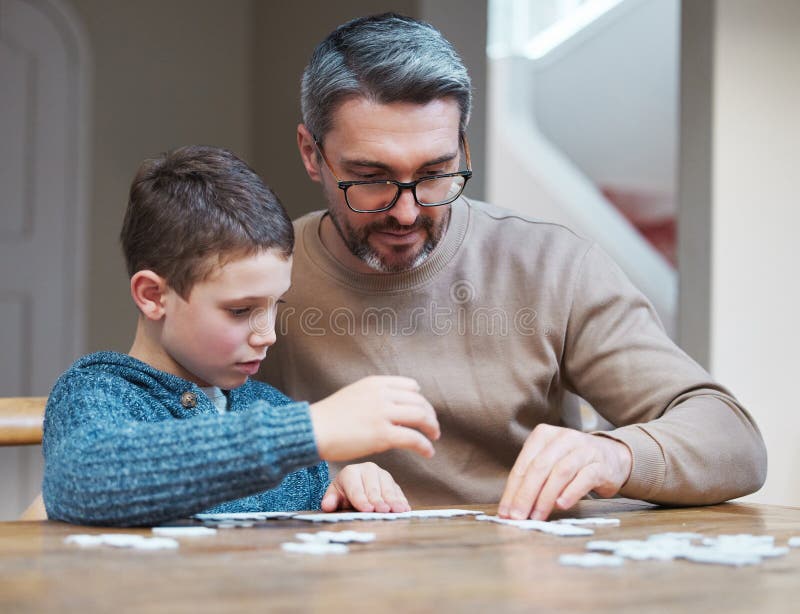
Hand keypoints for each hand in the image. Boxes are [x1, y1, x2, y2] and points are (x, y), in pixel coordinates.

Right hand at [310, 376, 439, 461]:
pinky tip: (428, 452)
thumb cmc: (329, 417)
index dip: (420, 399)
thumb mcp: (354, 395)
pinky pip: (413, 439)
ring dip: (431, 428)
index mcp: (375, 383)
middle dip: (430, 415)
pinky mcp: (382, 435)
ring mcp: (383, 414)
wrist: (313, 430)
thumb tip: (389, 405)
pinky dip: (425, 446)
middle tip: (433, 427)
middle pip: (419, 401)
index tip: (422, 409)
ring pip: (421, 417)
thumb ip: (373, 396)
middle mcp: (382, 394)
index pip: (410, 386)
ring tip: (433, 438)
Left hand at [321, 462, 410, 512]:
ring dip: (393, 500)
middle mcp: (367, 469)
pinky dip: (401, 499)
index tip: (367, 509)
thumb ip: (330, 500)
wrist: (353, 486)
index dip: (361, 500)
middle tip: (383, 511)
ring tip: (397, 510)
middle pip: (374, 488)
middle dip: (378, 500)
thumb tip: (328, 505)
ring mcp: (382, 474)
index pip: (356, 488)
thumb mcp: (334, 495)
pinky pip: (397, 490)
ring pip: (388, 487)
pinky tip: (405, 508)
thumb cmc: (343, 492)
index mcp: (350, 472)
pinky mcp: (392, 481)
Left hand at [497, 424, 631, 519]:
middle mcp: (563, 438)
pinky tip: (561, 506)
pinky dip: (571, 493)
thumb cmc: (573, 463)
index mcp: (544, 435)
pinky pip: (584, 478)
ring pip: (560, 473)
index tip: (505, 512)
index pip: (524, 465)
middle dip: (526, 495)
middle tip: (518, 516)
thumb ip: (532, 480)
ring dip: (545, 498)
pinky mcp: (600, 464)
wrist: (613, 457)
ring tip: (537, 516)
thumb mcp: (550, 464)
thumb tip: (512, 508)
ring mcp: (583, 449)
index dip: (512, 490)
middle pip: (539, 468)